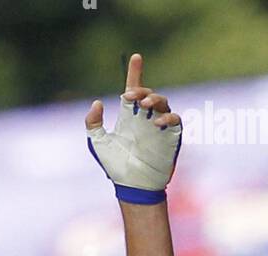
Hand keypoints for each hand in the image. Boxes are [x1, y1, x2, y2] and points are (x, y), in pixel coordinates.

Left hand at [85, 54, 181, 203]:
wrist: (133, 187)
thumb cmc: (116, 167)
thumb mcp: (99, 143)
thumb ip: (93, 123)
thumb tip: (97, 102)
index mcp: (129, 116)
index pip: (133, 90)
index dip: (134, 73)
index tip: (135, 56)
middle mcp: (145, 117)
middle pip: (147, 93)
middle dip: (140, 90)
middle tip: (130, 96)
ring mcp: (159, 125)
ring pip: (162, 102)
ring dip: (154, 99)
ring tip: (145, 104)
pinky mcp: (171, 135)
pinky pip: (174, 120)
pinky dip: (167, 117)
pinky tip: (157, 122)